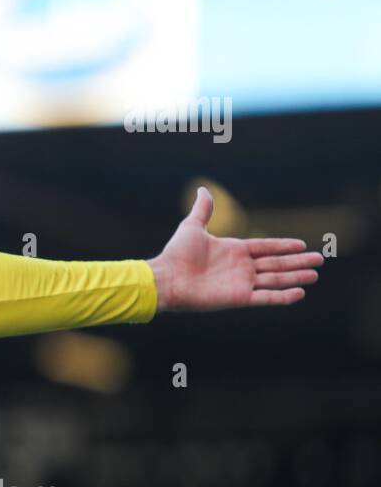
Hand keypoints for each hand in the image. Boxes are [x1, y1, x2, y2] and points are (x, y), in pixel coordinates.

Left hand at [147, 186, 322, 311]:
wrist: (166, 278)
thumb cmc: (176, 253)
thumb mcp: (192, 227)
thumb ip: (203, 210)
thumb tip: (203, 189)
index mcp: (234, 250)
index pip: (265, 247)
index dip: (283, 246)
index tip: (301, 244)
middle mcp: (240, 267)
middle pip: (276, 263)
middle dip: (297, 261)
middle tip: (320, 259)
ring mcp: (241, 283)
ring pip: (275, 279)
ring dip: (296, 276)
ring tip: (315, 274)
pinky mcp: (238, 298)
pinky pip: (266, 297)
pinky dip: (283, 296)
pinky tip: (300, 292)